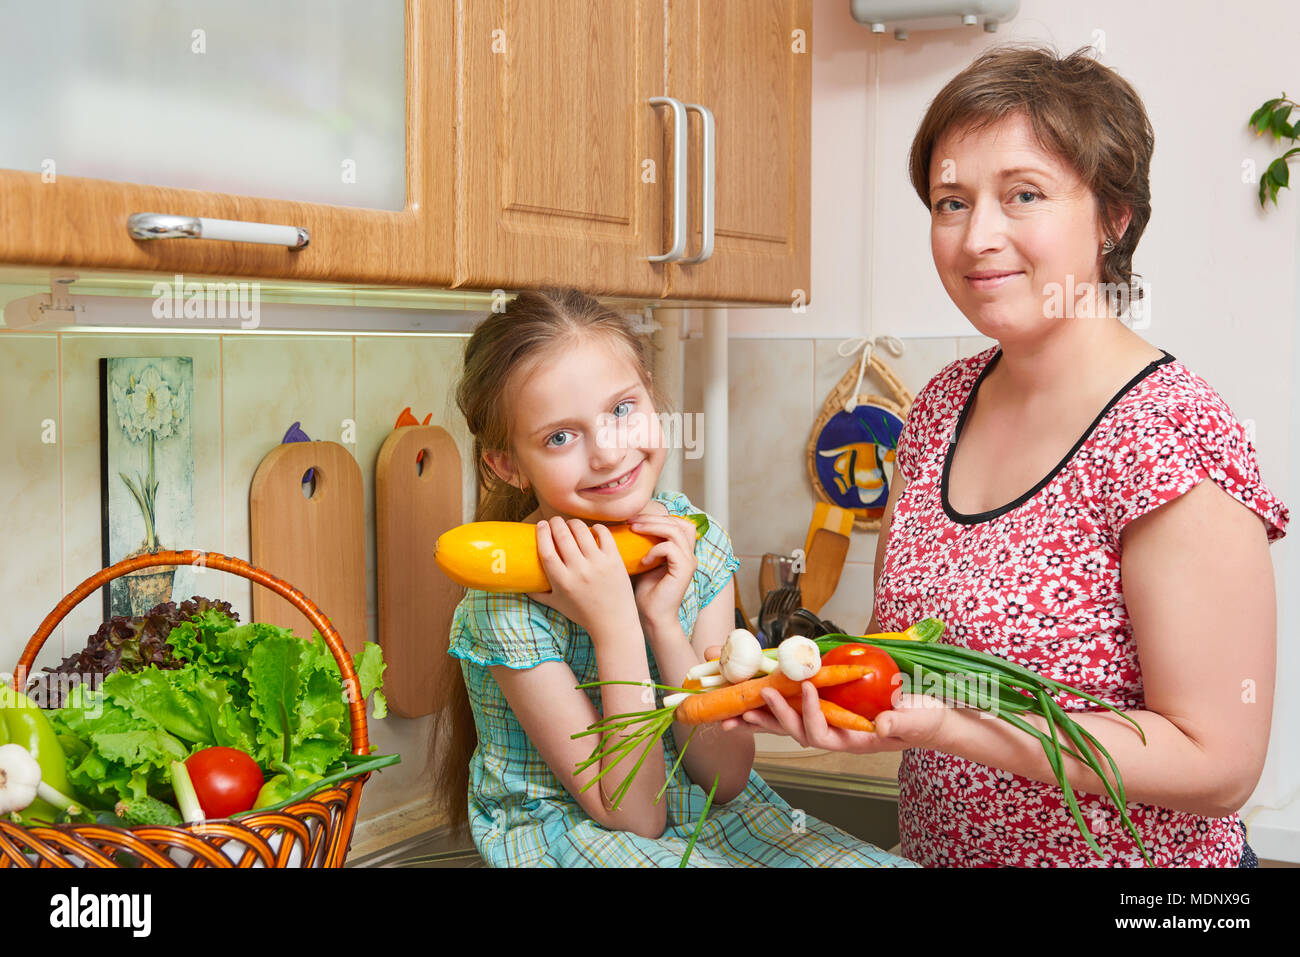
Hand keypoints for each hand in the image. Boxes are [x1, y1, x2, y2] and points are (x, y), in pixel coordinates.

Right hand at [526, 516, 637, 636]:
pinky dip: (596, 528)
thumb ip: (538, 594)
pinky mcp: (614, 560)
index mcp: (562, 581)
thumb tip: (520, 586)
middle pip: (562, 536)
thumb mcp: (557, 604)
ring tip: (571, 524)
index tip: (541, 525)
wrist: (613, 623)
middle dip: (556, 523)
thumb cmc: (582, 614)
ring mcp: (598, 564)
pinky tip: (592, 530)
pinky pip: (604, 534)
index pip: (547, 550)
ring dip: (574, 523)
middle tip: (555, 521)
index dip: (542, 533)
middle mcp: (579, 570)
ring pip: (582, 531)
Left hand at [627, 512, 697, 635]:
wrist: (652, 618)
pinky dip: (655, 550)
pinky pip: (670, 548)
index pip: (679, 522)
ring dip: (652, 527)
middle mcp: (689, 555)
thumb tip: (628, 525)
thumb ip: (644, 545)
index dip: (658, 517)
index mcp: (681, 551)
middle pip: (679, 522)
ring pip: (676, 530)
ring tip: (634, 530)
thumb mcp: (644, 562)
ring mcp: (688, 562)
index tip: (634, 520)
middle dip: (653, 518)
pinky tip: (643, 560)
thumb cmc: (646, 593)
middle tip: (631, 521)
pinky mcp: (684, 570)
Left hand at [716, 684, 951, 754]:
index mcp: (854, 740)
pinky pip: (796, 706)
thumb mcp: (918, 721)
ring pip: (789, 722)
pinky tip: (755, 693)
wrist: (929, 718)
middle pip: (797, 730)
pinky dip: (775, 701)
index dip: (811, 713)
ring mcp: (830, 722)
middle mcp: (837, 734)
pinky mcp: (828, 707)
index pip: (823, 733)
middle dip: (775, 716)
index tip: (807, 687)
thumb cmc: (925, 720)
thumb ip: (902, 723)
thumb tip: (885, 724)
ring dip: (763, 715)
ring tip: (737, 708)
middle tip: (759, 695)